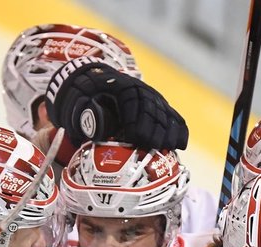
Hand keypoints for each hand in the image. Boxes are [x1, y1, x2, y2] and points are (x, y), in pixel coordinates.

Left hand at [45, 60, 188, 150]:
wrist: (95, 84)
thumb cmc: (86, 99)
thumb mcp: (79, 104)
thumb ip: (86, 116)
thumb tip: (96, 131)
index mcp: (119, 86)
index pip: (132, 103)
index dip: (135, 121)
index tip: (134, 139)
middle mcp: (140, 89)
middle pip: (152, 110)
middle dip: (154, 130)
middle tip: (152, 148)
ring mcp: (152, 97)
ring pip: (166, 114)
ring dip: (168, 132)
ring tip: (167, 148)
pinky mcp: (160, 106)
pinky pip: (173, 116)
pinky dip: (178, 129)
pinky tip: (180, 144)